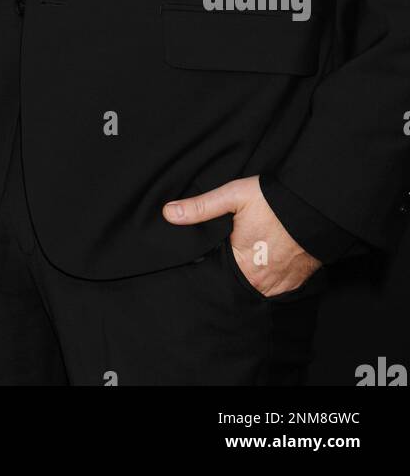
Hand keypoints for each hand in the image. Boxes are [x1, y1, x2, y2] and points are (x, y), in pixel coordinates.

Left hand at [162, 174, 322, 296]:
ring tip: (243, 258)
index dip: (204, 263)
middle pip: (231, 282)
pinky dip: (265, 280)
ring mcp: (278, 286)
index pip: (212, 273)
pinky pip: (273, 290)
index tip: (201, 254)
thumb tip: (168, 214)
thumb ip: (200, 207)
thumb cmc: (274, 201)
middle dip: (224, 272)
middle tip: (223, 253)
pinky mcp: (293, 284)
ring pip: (251, 288)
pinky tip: (261, 264)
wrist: (317, 207)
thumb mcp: (233, 195)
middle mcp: (258, 282)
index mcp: (239, 264)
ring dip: (244, 278)